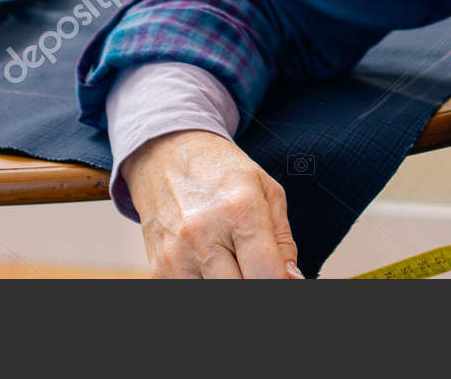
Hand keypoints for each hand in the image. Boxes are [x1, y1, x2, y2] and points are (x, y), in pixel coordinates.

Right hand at [119, 129, 302, 278]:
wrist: (166, 155)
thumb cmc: (222, 173)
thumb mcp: (266, 192)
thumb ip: (284, 243)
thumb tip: (292, 281)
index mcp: (239, 211)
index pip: (266, 276)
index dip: (280, 284)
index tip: (282, 279)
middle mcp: (203, 236)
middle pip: (239, 292)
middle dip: (255, 284)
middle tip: (259, 270)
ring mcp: (176, 256)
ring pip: (213, 297)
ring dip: (229, 285)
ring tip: (234, 264)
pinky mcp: (158, 270)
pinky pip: (187, 292)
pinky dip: (206, 285)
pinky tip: (211, 267)